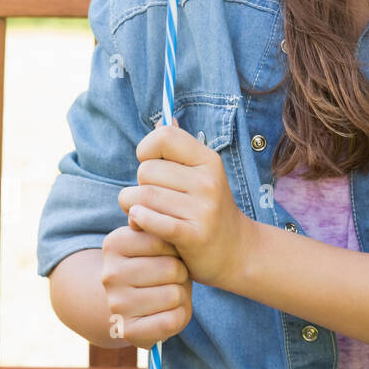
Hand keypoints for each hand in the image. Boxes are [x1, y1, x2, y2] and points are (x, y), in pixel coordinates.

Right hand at [100, 223, 191, 348]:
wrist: (144, 304)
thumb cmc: (160, 263)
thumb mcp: (159, 239)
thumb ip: (156, 225)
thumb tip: (136, 214)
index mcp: (114, 244)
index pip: (163, 239)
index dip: (176, 247)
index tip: (168, 252)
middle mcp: (109, 274)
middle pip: (172, 268)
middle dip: (181, 272)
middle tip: (171, 276)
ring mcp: (116, 304)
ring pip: (174, 294)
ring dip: (181, 294)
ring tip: (168, 292)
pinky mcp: (128, 331)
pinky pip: (173, 320)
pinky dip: (179, 315)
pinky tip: (167, 312)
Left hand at [117, 116, 255, 288]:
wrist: (236, 251)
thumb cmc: (208, 209)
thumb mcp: (202, 174)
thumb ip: (180, 150)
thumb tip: (166, 118)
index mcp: (209, 160)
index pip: (164, 137)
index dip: (147, 150)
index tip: (152, 165)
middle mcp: (208, 181)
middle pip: (146, 171)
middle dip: (139, 185)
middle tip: (152, 199)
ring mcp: (203, 208)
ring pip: (142, 197)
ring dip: (133, 207)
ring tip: (144, 214)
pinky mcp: (194, 235)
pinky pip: (151, 220)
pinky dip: (139, 220)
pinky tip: (140, 222)